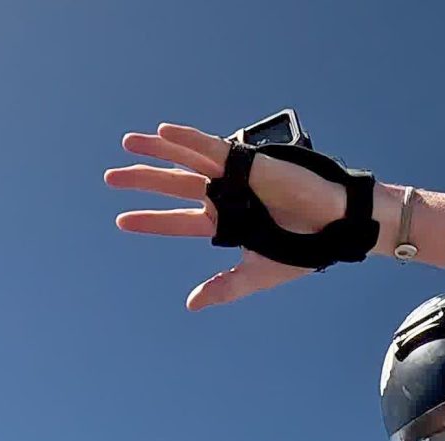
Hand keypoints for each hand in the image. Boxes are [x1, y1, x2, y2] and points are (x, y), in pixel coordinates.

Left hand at [106, 122, 356, 308]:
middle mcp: (223, 197)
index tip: (121, 221)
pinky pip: (212, 147)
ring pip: (187, 161)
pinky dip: (188, 139)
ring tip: (127, 144)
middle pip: (174, 185)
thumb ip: (225, 287)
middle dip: (142, 180)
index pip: (178, 221)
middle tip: (109, 178)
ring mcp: (233, 177)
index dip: (150, 220)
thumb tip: (191, 305)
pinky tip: (164, 132)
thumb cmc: (302, 249)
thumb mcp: (258, 273)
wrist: (335, 227)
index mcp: (223, 224)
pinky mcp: (247, 161)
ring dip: (157, 151)